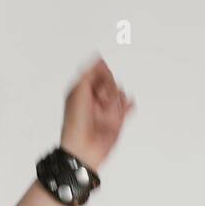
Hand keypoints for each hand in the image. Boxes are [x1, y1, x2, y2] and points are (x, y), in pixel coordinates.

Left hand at [59, 55, 134, 171]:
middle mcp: (95, 99)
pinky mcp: (117, 119)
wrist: (84, 147)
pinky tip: (124, 108)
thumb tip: (97, 58)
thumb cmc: (76, 123)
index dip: (101, 74)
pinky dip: (129, 105)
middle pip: (110, 81)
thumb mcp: (79, 92)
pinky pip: (128, 106)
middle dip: (110, 87)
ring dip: (118, 97)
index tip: (102, 78)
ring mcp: (106, 109)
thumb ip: (88, 74)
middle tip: (103, 98)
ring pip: (120, 92)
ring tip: (111, 108)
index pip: (97, 72)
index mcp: (83, 90)